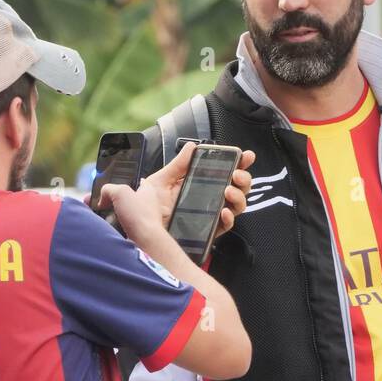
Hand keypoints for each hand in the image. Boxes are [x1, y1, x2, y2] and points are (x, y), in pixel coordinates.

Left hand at [102, 144, 255, 247]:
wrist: (137, 234)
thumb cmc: (144, 210)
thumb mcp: (158, 182)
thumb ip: (177, 165)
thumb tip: (192, 147)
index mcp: (195, 185)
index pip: (222, 171)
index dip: (237, 162)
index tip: (244, 155)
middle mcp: (205, 200)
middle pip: (236, 187)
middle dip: (243, 178)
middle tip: (237, 174)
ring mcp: (208, 216)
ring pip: (236, 205)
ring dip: (239, 196)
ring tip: (229, 190)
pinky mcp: (207, 233)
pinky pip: (226, 226)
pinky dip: (229, 218)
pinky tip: (223, 212)